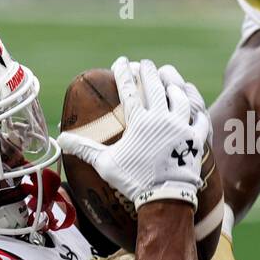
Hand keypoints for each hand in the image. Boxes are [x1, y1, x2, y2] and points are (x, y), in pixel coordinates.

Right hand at [58, 57, 209, 209]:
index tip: (121, 61)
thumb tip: (60, 140)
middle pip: (155, 86)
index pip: (129, 89)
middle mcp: (161, 119)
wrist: (164, 198)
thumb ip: (84, 148)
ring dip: (174, 84)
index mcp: (139, 121)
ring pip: (180, 97)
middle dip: (148, 71)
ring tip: (169, 77)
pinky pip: (200, 118)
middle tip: (145, 63)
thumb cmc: (133, 181)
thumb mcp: (105, 164)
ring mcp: (182, 127)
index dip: (123, 72)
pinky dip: (197, 108)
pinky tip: (194, 103)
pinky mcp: (196, 139)